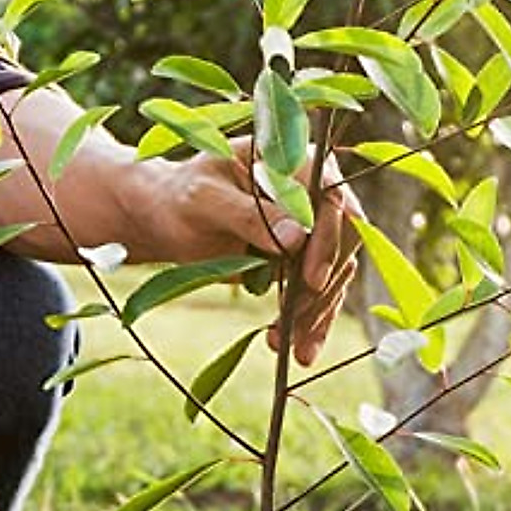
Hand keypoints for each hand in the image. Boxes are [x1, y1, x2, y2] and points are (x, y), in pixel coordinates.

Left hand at [144, 138, 361, 365]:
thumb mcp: (204, 200)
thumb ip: (248, 214)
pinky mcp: (303, 259)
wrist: (168, 218)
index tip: (312, 280)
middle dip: (322, 288)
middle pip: (342, 241)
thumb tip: (296, 238)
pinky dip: (311, 323)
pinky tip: (297, 350)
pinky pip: (318, 292)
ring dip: (317, 314)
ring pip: (335, 272)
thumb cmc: (181, 198)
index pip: (330, 200)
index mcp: (292, 161)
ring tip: (294, 350)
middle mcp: (312, 190)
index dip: (327, 241)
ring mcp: (311, 227)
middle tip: (296, 324)